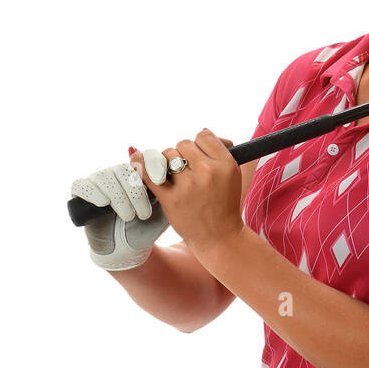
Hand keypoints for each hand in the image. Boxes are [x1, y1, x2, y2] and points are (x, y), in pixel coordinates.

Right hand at [70, 150, 171, 270]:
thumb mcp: (166, 206)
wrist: (130, 248)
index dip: (151, 163)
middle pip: (123, 168)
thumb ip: (173, 187)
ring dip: (118, 196)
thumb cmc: (150, 226)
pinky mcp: (81, 194)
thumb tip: (179, 165)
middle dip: (135, 191)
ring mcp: (98, 182)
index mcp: (137, 171)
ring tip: (129, 216)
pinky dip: (92, 192)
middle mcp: (117, 173)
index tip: (161, 179)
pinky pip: (81, 185)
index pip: (142, 157)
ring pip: (104, 176)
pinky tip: (104, 203)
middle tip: (144, 213)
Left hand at [130, 129, 241, 256]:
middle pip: (183, 144)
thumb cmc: (224, 203)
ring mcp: (188, 186)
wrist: (219, 236)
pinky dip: (140, 164)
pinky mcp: (170, 199)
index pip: (203, 136)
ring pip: (167, 155)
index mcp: (226, 164)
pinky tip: (135, 157)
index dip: (199, 144)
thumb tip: (204, 131)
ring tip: (174, 176)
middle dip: (182, 153)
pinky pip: (149, 174)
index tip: (199, 155)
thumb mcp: (233, 175)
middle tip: (187, 170)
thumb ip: (221, 151)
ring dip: (167, 162)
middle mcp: (207, 172)